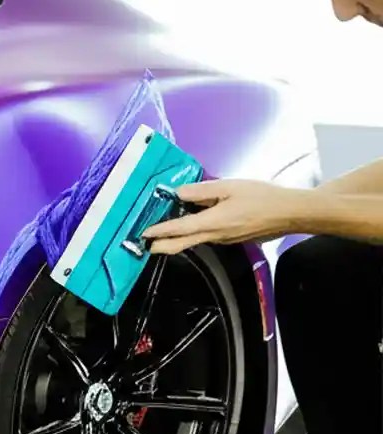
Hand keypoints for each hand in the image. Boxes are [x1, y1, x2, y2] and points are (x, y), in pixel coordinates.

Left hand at [141, 179, 312, 254]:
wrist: (291, 213)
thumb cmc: (262, 197)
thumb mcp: (229, 187)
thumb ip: (201, 191)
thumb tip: (179, 193)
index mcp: (213, 223)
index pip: (179, 229)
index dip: (159, 231)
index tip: (143, 233)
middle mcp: (215, 236)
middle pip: (182, 244)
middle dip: (161, 246)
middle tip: (144, 245)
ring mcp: (224, 240)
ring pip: (194, 241)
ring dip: (176, 238)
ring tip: (161, 232)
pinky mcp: (231, 239)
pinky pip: (206, 237)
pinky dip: (193, 234)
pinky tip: (190, 225)